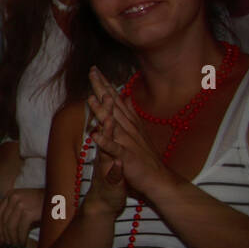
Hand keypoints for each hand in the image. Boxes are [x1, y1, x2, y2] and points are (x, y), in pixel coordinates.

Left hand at [0, 187, 43, 247]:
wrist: (59, 199)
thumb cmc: (42, 204)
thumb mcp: (25, 203)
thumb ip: (14, 213)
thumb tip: (4, 232)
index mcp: (10, 195)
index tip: (0, 237)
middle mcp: (13, 198)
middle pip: (3, 220)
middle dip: (5, 234)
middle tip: (7, 244)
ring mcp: (20, 204)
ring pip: (11, 226)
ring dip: (12, 238)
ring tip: (15, 245)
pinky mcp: (28, 212)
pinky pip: (20, 229)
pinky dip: (20, 238)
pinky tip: (22, 243)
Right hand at [81, 100, 128, 215]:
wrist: (104, 201)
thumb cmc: (112, 176)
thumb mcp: (113, 150)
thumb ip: (111, 132)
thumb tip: (110, 112)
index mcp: (108, 142)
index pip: (105, 116)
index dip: (102, 97)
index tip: (99, 77)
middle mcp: (104, 151)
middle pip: (102, 128)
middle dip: (101, 110)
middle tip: (98, 92)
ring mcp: (106, 166)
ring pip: (105, 148)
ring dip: (104, 134)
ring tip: (104, 119)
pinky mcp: (111, 181)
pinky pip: (112, 173)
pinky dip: (113, 166)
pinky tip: (116, 160)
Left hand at [87, 67, 167, 197]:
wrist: (158, 179)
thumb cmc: (144, 156)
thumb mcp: (137, 132)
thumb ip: (130, 114)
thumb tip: (126, 97)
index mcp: (129, 123)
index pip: (116, 100)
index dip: (105, 84)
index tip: (95, 69)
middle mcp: (129, 129)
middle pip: (114, 105)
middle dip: (102, 89)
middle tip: (92, 71)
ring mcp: (128, 142)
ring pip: (114, 124)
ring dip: (102, 111)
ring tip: (90, 98)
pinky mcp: (127, 158)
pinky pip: (114, 149)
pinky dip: (105, 143)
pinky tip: (94, 136)